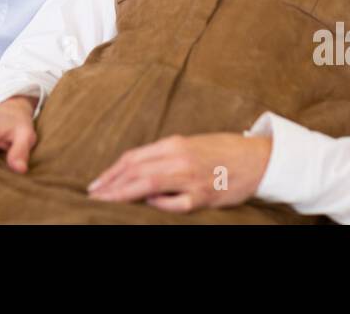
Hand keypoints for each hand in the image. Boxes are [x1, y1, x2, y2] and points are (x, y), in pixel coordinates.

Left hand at [86, 132, 271, 211]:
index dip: (111, 172)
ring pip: (149, 186)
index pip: (133, 158)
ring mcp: (191, 179)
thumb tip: (136, 170)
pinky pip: (175, 204)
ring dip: (124, 195)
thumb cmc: (222, 150)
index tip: (95, 184)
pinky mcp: (204, 197)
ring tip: (106, 203)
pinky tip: (146, 205)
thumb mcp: (190, 144)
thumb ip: (165, 156)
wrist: (257, 158)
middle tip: (92, 197)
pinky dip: (159, 205)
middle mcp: (180, 159)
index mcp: (175, 143)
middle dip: (110, 186)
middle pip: (136, 171)